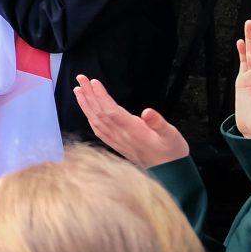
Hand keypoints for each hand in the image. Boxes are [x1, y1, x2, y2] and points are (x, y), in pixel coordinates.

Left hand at [74, 76, 190, 168]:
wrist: (170, 174)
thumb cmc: (172, 152)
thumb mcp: (172, 135)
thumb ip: (159, 124)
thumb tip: (147, 112)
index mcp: (133, 131)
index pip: (111, 111)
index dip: (101, 96)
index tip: (93, 82)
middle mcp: (121, 136)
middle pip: (100, 113)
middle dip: (89, 94)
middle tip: (80, 78)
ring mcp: (118, 141)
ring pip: (96, 121)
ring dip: (86, 105)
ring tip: (78, 90)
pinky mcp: (118, 146)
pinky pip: (99, 131)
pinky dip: (90, 119)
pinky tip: (87, 113)